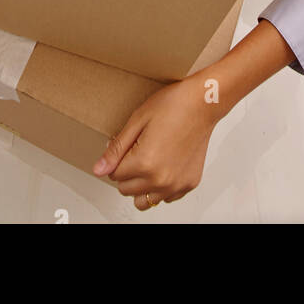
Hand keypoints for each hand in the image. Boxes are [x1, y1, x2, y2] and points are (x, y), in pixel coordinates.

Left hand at [91, 75, 217, 209]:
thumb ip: (117, 149)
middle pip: (126, 190)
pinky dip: (161, 187)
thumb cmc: (173, 105)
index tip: (126, 147)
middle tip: (137, 151)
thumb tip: (99, 169)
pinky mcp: (188, 184)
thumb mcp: (138, 120)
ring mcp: (176, 184)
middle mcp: (160, 179)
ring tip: (149, 163)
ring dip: (141, 185)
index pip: (114, 175)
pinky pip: (166, 198)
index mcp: (144, 163)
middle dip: (126, 173)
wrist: (203, 103)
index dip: (117, 159)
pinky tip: (165, 166)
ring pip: (144, 201)